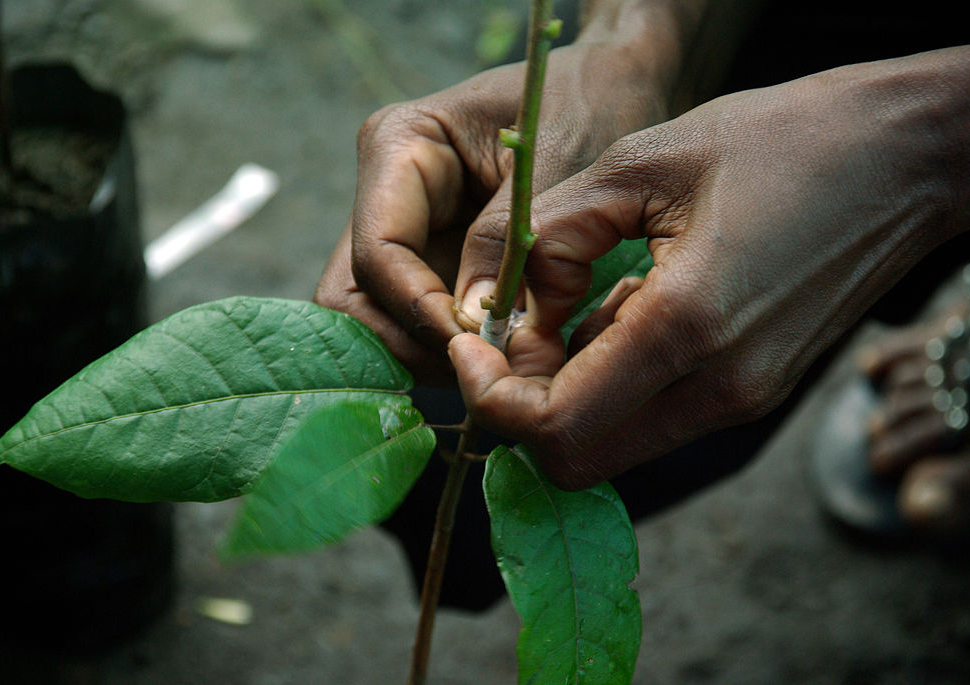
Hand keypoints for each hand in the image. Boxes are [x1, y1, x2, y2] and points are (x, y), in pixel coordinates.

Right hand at [314, 37, 677, 383]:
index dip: (417, 309)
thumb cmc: (588, 106)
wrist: (613, 88)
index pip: (376, 254)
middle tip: (479, 365)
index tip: (477, 340)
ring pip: (379, 320)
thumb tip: (473, 323)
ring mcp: (407, 232)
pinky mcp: (433, 261)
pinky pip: (417, 322)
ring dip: (428, 352)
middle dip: (411, 340)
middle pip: (356, 299)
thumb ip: (509, 241)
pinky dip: (449, 347)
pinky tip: (499, 353)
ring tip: (496, 363)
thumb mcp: (559, 164)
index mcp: (399, 147)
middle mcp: (387, 194)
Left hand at [451, 48, 969, 488]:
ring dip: (563, 392)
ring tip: (566, 305)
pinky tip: (620, 308)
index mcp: (688, 328)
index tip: (470, 342)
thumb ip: (548, 237)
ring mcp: (743, 397)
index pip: (557, 428)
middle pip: (577, 456)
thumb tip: (494, 303)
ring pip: (613, 441)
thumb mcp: (641, 162)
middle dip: (518, 404)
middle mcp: (721, 387)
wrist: (902, 157)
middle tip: (505, 331)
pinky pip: (653, 414)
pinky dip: (610, 380)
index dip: (491, 399)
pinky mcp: (753, 389)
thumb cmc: (781, 140)